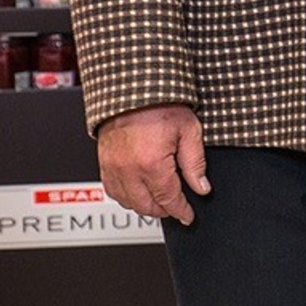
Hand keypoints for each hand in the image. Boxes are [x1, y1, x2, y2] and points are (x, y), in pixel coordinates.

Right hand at [98, 103, 208, 225]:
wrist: (133, 89)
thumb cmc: (161, 104)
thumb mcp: (189, 130)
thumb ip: (195, 163)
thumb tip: (201, 187)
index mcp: (151, 164)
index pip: (168, 199)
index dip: (180, 211)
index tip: (188, 216)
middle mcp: (128, 170)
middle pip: (146, 206)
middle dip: (164, 211)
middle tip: (177, 208)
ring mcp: (113, 167)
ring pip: (127, 202)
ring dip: (144, 206)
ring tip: (160, 201)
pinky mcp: (104, 162)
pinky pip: (113, 190)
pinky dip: (126, 196)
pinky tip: (138, 192)